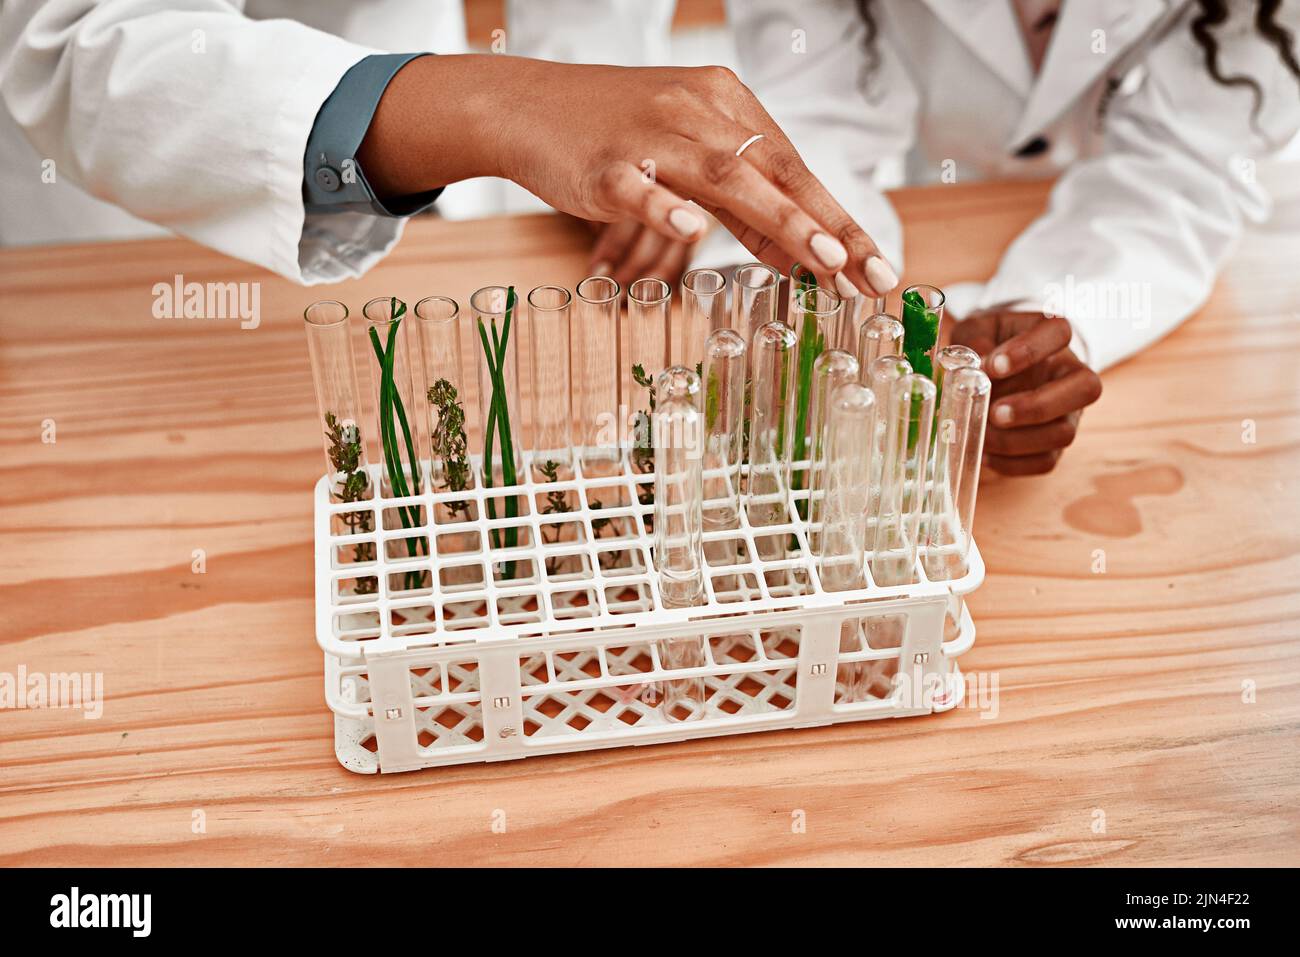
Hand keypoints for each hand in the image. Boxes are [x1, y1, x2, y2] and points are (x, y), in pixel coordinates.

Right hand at [357, 55, 896, 297]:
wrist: (526, 107)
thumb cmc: (614, 136)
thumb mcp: (688, 161)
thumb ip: (744, 204)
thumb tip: (804, 254)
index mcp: (727, 106)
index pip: (797, 168)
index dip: (841, 221)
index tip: (878, 270)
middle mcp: (699, 112)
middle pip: (778, 173)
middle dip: (831, 228)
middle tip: (872, 276)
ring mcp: (652, 136)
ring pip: (725, 177)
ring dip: (778, 218)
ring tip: (822, 259)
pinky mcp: (605, 163)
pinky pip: (640, 187)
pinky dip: (666, 207)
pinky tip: (692, 229)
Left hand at [949, 311, 1101, 475]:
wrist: (991, 365)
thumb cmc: (986, 343)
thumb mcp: (975, 331)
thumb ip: (973, 343)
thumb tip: (974, 370)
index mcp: (1051, 334)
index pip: (1059, 332)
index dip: (1029, 350)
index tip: (994, 366)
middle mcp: (1070, 372)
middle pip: (1085, 388)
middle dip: (1037, 407)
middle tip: (995, 413)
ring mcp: (1068, 410)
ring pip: (1064, 433)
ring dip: (1018, 441)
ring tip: (983, 434)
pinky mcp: (1054, 441)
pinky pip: (1046, 461)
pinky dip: (1012, 463)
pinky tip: (984, 453)